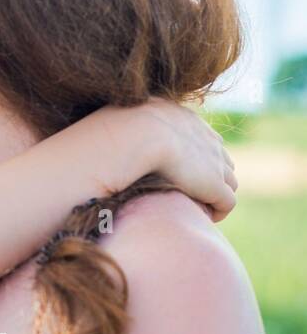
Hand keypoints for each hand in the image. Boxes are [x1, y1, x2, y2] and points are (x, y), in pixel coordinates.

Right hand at [129, 98, 237, 221]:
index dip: (193, 158)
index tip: (177, 172)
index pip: (202, 139)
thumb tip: (106, 130)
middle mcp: (206, 139)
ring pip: (228, 182)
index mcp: (186, 120)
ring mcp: (215, 163)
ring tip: (194, 207)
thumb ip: (123, 123)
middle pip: (221, 160)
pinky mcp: (215, 185)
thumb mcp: (121, 117)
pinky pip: (226, 203)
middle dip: (210, 176)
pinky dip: (216, 211)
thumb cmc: (117, 128)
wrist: (135, 135)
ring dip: (214, 195)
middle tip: (187, 192)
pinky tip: (200, 217)